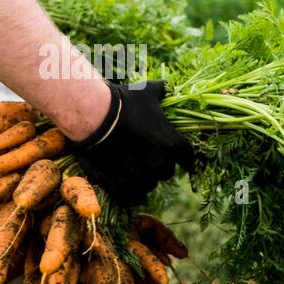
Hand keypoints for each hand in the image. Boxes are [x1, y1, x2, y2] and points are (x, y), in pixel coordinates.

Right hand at [71, 81, 192, 206]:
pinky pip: (133, 197)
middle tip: (147, 158)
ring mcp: (141, 177)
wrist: (96, 116)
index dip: (185, 159)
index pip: (188, 157)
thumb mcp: (146, 91)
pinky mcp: (122, 185)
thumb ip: (161, 91)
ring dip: (144, 179)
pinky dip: (131, 194)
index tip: (184, 162)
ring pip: (149, 185)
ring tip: (132, 169)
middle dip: (160, 166)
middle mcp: (159, 163)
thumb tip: (166, 87)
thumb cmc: (123, 101)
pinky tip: (126, 187)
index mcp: (170, 143)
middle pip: (167, 172)